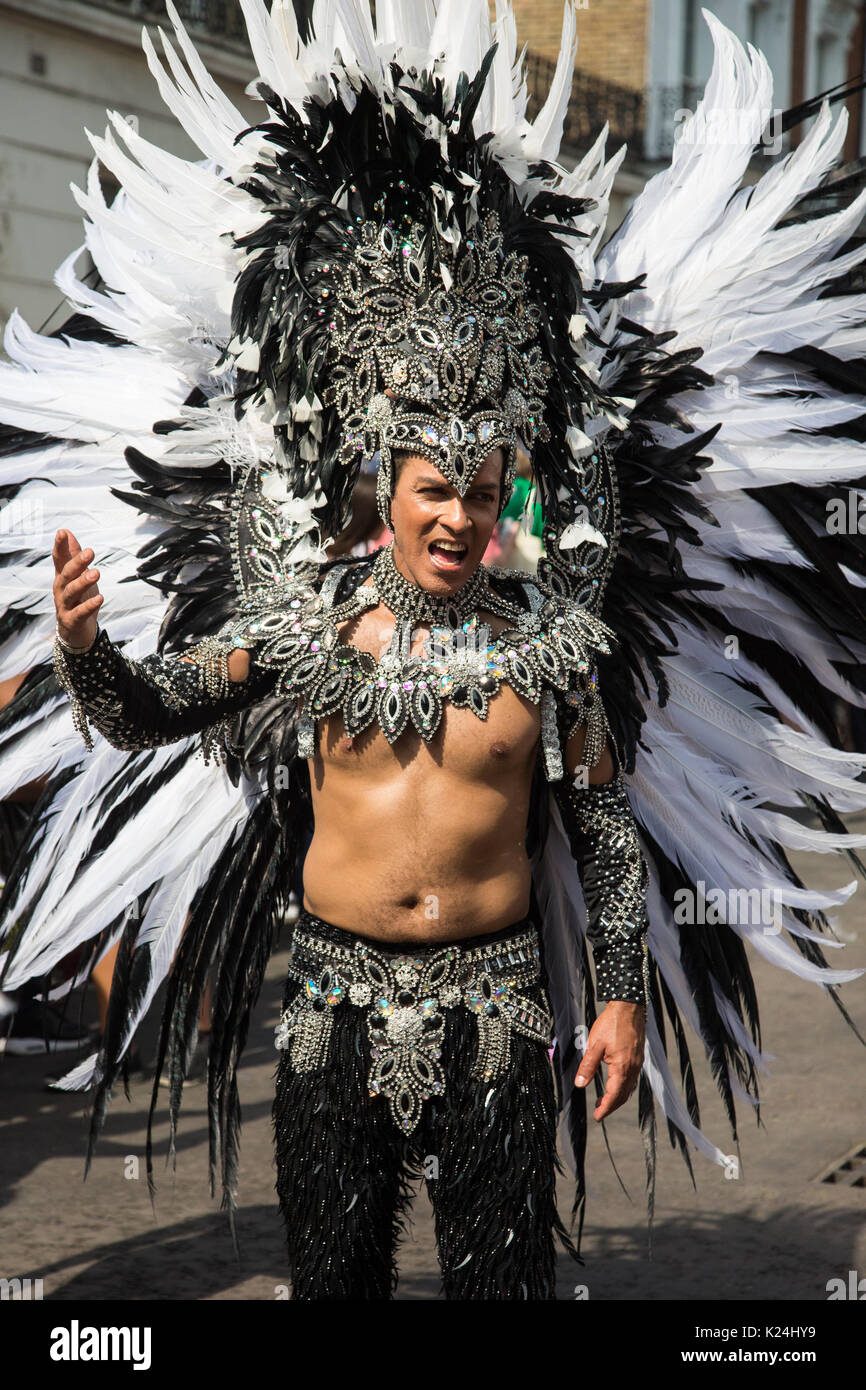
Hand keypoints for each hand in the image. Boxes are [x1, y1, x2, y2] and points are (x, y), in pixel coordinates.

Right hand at [53, 529, 102, 648]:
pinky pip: (80, 612)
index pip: (59, 559)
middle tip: (90, 552)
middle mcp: (60, 589)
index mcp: (62, 577)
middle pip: (66, 574)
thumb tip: (68, 532)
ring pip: (71, 592)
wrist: (76, 631)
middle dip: (77, 563)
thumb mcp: (77, 575)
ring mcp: (64, 605)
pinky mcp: (71, 620)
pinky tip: (100, 598)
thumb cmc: (77, 598)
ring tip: (96, 573)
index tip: (62, 532)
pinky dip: (89, 606)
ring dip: (83, 582)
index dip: (60, 546)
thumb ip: (73, 555)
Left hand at [575, 1001, 644, 1120]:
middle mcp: (633, 1068)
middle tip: (599, 1112)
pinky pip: (632, 1078)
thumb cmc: (611, 1023)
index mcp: (622, 1067)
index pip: (614, 1095)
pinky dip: (623, 1087)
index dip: (605, 1108)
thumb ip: (588, 1066)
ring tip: (604, 1100)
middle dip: (611, 1106)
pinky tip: (615, 1084)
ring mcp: (637, 1063)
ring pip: (629, 1088)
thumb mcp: (594, 1045)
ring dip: (617, 1097)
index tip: (597, 1116)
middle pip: (623, 1095)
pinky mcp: (638, 1057)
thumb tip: (580, 1084)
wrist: (629, 1007)